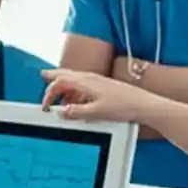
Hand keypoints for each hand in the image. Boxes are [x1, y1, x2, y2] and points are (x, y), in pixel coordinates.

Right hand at [41, 68, 158, 122]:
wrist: (143, 104)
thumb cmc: (123, 106)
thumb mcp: (96, 112)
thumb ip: (77, 112)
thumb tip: (62, 112)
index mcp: (86, 82)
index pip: (60, 83)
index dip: (50, 93)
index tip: (46, 106)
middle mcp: (91, 78)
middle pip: (67, 74)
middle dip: (54, 76)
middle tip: (44, 76)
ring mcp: (99, 82)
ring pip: (76, 78)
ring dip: (65, 82)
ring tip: (58, 86)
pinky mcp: (105, 87)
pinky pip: (85, 83)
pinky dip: (76, 87)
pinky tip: (78, 95)